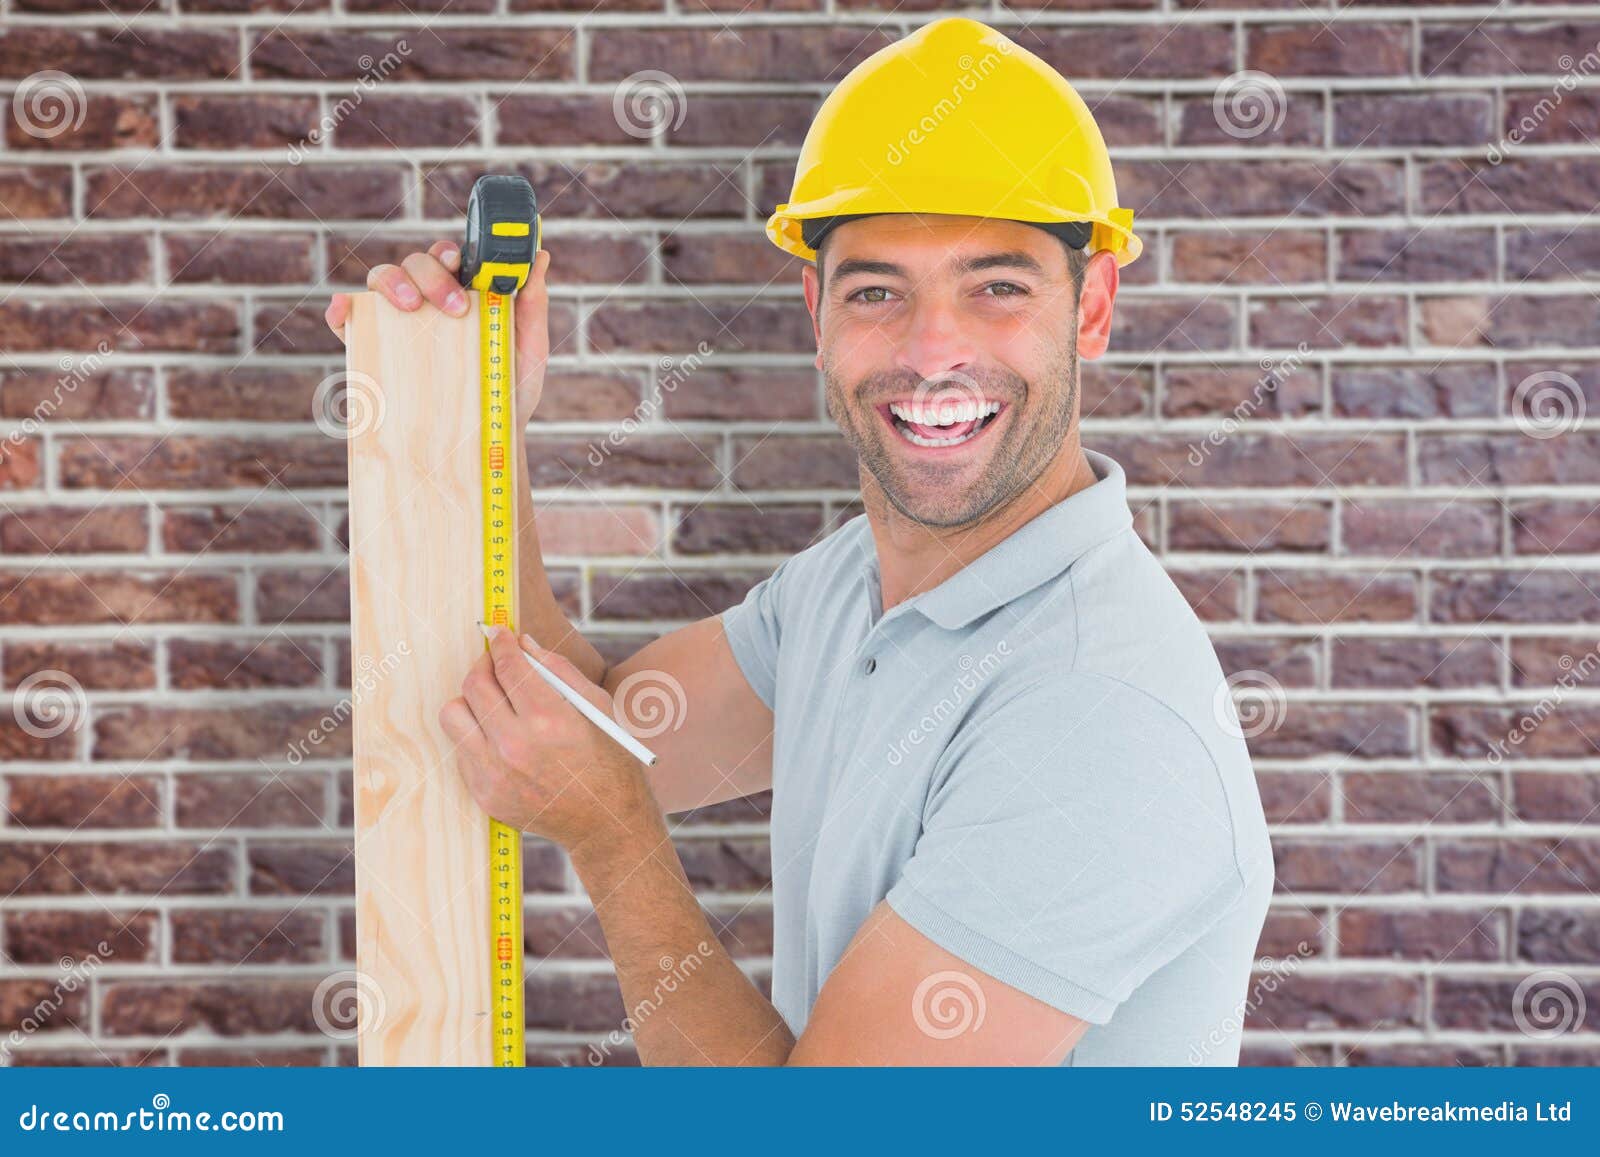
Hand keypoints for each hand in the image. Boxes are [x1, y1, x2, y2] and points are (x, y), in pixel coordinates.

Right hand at [324, 242, 552, 419]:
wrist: (489, 439)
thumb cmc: (509, 388)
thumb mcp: (529, 347)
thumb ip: (533, 303)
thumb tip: (541, 257)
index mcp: (462, 292)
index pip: (447, 258)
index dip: (447, 254)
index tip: (458, 266)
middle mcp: (427, 300)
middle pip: (415, 265)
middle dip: (430, 276)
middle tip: (453, 307)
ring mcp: (399, 323)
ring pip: (382, 281)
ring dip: (391, 283)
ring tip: (410, 306)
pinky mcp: (375, 348)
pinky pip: (351, 320)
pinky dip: (343, 309)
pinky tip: (345, 310)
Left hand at [438, 626, 656, 851]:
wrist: (604, 820)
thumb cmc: (607, 757)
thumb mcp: (595, 705)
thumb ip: (557, 669)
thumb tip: (523, 643)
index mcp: (549, 721)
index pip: (508, 666)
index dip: (501, 642)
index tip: (498, 631)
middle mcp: (515, 747)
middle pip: (475, 685)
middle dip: (484, 663)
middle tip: (495, 661)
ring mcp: (495, 774)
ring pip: (453, 715)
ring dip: (471, 700)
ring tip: (492, 702)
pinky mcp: (484, 794)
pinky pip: (461, 749)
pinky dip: (477, 734)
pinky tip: (500, 736)